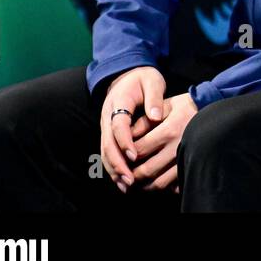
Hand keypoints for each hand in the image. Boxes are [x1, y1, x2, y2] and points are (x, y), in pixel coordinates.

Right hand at [100, 66, 165, 192]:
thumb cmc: (143, 78)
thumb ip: (154, 97)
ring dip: (114, 170)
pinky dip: (113, 168)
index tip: (134, 155)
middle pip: (108, 143)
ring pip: (105, 151)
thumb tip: (156, 117)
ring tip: (127, 186)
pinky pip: (108, 153)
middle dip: (118, 163)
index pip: (118, 125)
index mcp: (118, 102)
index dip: (125, 141)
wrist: (126, 74)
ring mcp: (105, 126)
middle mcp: (107, 116)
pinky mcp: (109, 133)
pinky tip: (123, 181)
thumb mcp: (151, 81)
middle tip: (130, 179)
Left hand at [129, 92, 197, 191]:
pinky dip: (164, 187)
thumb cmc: (187, 106)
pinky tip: (157, 181)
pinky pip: (175, 184)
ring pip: (159, 182)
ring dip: (145, 185)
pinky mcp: (193, 165)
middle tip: (124, 174)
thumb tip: (127, 136)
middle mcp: (176, 147)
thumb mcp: (166, 106)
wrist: (214, 109)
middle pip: (146, 170)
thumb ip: (145, 121)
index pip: (139, 150)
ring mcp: (186, 158)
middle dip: (131, 175)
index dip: (125, 156)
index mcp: (168, 131)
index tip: (120, 156)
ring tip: (138, 181)